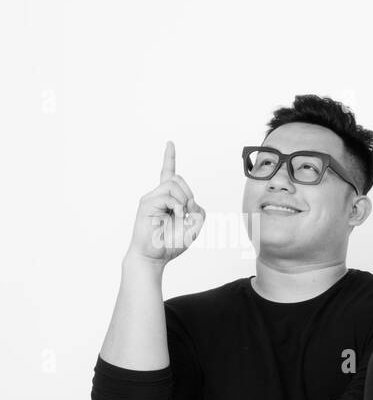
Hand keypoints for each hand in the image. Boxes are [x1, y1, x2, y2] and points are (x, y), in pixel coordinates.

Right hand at [128, 141, 205, 263]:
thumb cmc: (171, 243)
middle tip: (186, 213)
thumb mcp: (195, 226)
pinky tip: (173, 216)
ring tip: (178, 215)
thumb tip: (189, 201)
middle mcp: (157, 196)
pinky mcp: (146, 204)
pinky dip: (176, 206)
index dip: (169, 158)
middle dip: (189, 194)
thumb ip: (198, 210)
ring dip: (183, 200)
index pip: (168, 174)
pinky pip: (168, 195)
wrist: (154, 256)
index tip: (170, 143)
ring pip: (174, 183)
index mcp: (168, 199)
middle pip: (178, 178)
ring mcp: (151, 198)